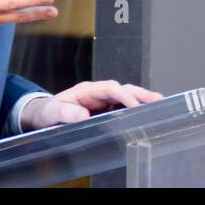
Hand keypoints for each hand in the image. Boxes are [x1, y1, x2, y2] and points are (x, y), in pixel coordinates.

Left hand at [20, 80, 164, 130]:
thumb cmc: (49, 112)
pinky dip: (137, 109)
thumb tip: (83, 115)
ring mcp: (103, 102)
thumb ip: (66, 113)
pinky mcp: (106, 111)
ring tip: (160, 104)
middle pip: (123, 89)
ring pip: (127, 97)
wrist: (45, 116)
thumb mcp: (53, 112)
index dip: (123, 94)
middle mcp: (98, 93)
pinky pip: (124, 108)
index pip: (110, 88)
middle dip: (140, 94)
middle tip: (157, 100)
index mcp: (87, 90)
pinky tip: (147, 114)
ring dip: (142, 100)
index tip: (133, 103)